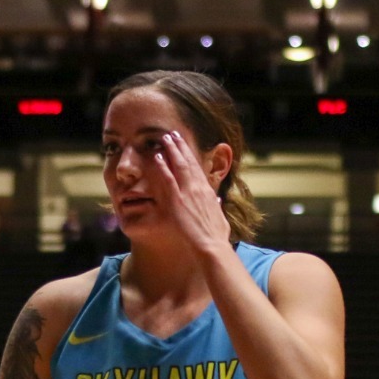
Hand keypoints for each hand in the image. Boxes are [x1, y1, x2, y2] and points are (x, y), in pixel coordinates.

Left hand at [146, 131, 229, 257]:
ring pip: (179, 166)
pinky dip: (163, 167)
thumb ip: (217, 206)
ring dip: (172, 150)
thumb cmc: (216, 235)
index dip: (190, 155)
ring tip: (165, 138)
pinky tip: (157, 157)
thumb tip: (218, 199)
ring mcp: (188, 193)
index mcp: (207, 191)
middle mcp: (198, 188)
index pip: (197, 168)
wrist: (212, 245)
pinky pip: (168, 180)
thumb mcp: (220, 217)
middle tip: (173, 134)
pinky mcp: (178, 201)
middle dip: (180, 146)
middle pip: (188, 162)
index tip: (184, 145)